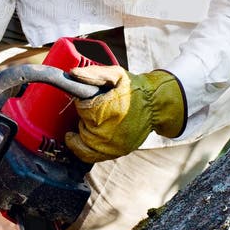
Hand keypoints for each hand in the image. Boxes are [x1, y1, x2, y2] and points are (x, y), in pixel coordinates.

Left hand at [65, 64, 186, 162]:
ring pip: (82, 141)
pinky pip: (89, 155)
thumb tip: (73, 74)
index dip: (84, 102)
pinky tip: (79, 139)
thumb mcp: (115, 75)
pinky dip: (81, 148)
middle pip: (82, 125)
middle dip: (84, 116)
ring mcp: (110, 146)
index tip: (90, 98)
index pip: (81, 108)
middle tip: (94, 109)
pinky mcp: (114, 152)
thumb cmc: (135, 89)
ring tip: (91, 121)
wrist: (156, 106)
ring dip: (83, 131)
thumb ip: (93, 74)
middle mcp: (106, 132)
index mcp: (105, 110)